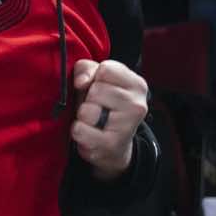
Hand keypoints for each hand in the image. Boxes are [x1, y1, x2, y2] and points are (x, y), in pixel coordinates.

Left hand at [69, 59, 147, 179]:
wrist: (114, 146)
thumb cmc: (104, 107)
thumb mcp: (96, 80)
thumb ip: (86, 69)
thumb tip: (81, 81)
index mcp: (137, 85)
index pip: (105, 69)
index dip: (95, 78)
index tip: (99, 88)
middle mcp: (137, 104)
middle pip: (95, 90)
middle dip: (88, 98)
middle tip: (97, 108)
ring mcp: (127, 125)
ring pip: (87, 110)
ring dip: (83, 116)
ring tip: (93, 121)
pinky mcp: (112, 144)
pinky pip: (80, 130)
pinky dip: (78, 131)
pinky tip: (89, 133)